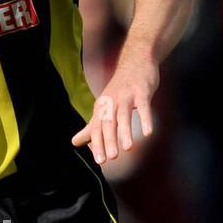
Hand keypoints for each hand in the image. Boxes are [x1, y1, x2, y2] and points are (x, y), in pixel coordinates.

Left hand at [72, 50, 158, 164]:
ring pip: (124, 115)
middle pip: (108, 123)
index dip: (98, 144)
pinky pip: (144, 106)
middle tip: (111, 157)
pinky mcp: (142, 91)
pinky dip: (146, 118)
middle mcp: (111, 101)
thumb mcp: (103, 107)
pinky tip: (148, 132)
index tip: (100, 160)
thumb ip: (92, 126)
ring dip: (125, 131)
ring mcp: (127, 95)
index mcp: (102, 107)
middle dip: (109, 140)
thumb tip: (75, 142)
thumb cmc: (120, 89)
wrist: (136, 61)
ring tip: (128, 148)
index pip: (97, 128)